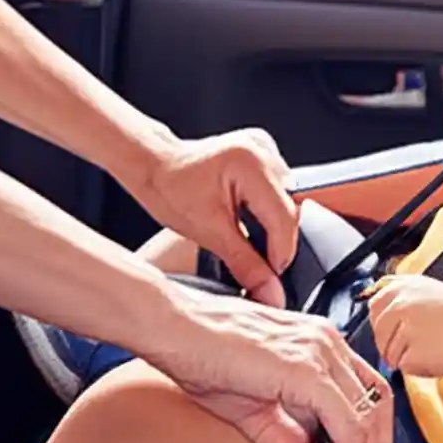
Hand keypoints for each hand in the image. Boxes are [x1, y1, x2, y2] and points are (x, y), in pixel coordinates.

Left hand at [123, 127, 298, 306]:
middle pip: (289, 211)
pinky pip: (280, 192)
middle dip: (278, 243)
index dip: (281, 253)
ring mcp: (266, 149)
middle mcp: (263, 150)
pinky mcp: (264, 154)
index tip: (271, 277)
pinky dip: (270, 214)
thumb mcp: (208, 233)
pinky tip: (252, 223)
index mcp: (250, 162)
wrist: (153, 165)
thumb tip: (272, 293)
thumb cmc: (169, 190)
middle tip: (261, 267)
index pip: (284, 217)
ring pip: (288, 203)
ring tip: (252, 243)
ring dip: (275, 229)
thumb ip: (245, 264)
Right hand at [141, 288, 393, 442]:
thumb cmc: (198, 357)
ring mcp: (322, 354)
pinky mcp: (308, 372)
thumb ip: (283, 432)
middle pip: (380, 410)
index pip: (368, 396)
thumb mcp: (249, 407)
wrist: (169, 330)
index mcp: (320, 344)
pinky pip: (348, 428)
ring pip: (369, 423)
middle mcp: (329, 343)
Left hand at [368, 275, 442, 376]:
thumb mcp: (425, 289)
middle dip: (392, 345)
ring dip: (409, 357)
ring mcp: (404, 330)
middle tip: (420, 344)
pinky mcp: (413, 352)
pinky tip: (438, 356)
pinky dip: (419, 367)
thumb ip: (398, 293)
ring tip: (436, 346)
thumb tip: (372, 302)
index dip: (385, 324)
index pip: (374, 309)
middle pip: (379, 335)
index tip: (400, 329)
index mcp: (400, 288)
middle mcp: (399, 305)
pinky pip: (405, 367)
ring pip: (390, 354)